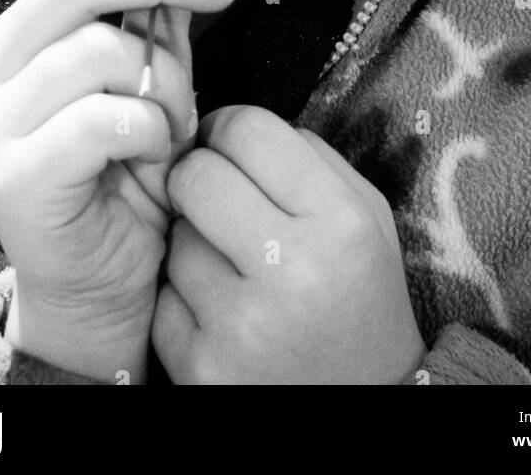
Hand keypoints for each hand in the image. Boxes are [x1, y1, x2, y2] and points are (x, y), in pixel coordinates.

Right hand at [0, 0, 235, 381]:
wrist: (103, 287)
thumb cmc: (131, 175)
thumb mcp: (155, 79)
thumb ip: (159, 17)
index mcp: (26, 31)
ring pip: (95, 50)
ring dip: (162, 80)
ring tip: (177, 121)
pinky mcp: (16, 176)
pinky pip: (101, 119)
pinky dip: (149, 129)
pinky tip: (159, 154)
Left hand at [153, 105, 425, 384]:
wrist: (367, 406)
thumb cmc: (362, 298)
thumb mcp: (368, 218)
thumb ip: (313, 159)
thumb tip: (235, 124)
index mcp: (339, 222)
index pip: (249, 130)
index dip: (227, 128)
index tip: (226, 142)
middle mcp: (292, 270)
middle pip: (196, 174)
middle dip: (199, 175)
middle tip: (214, 194)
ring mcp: (241, 325)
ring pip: (174, 238)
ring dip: (193, 241)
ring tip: (231, 265)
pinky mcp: (202, 370)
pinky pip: (163, 300)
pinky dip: (183, 301)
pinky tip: (219, 312)